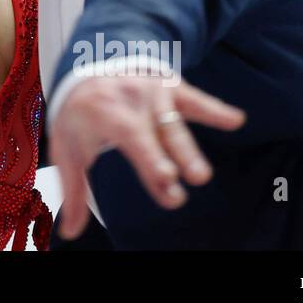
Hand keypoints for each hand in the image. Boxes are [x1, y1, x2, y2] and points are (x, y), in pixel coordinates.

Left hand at [48, 74, 245, 238]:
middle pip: (160, 129)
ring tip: (205, 173)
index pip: (132, 137)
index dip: (151, 158)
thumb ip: (73, 188)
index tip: (167, 181)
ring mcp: (154, 92)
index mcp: (107, 113)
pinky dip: (214, 109)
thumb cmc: (78, 118)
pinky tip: (235, 120)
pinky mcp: (170, 88)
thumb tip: (69, 232)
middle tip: (197, 178)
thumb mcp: (67, 148)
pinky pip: (194, 98)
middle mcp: (133, 100)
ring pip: (176, 120)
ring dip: (193, 144)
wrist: (83, 70)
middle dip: (179, 154)